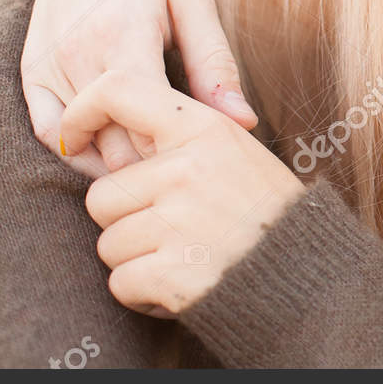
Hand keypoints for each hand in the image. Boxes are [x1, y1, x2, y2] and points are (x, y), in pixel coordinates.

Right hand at [22, 0, 254, 179]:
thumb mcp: (196, 2)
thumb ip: (215, 66)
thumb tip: (245, 123)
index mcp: (120, 33)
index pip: (143, 116)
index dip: (175, 142)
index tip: (206, 145)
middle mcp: (74, 52)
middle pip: (111, 138)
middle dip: (153, 159)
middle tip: (188, 155)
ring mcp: (46, 62)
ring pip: (78, 141)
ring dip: (118, 158)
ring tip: (158, 152)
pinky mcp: (30, 68)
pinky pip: (47, 129)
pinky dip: (78, 148)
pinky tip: (117, 144)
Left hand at [62, 68, 305, 316]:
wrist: (309, 272)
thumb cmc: (267, 209)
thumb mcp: (235, 151)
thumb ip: (181, 135)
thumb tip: (115, 122)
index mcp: (204, 128)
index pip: (118, 89)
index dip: (82, 111)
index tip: (73, 138)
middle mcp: (187, 169)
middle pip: (101, 194)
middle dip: (126, 220)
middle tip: (173, 228)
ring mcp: (179, 221)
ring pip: (107, 244)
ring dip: (136, 260)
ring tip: (184, 254)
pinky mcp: (171, 273)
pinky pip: (120, 284)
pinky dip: (144, 294)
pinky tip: (181, 282)